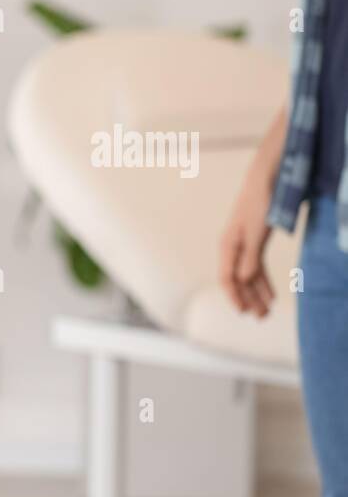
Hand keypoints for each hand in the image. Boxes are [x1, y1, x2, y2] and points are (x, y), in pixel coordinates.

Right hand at [219, 167, 275, 318]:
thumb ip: (249, 257)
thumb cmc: (259, 202)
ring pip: (249, 275)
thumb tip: (244, 281)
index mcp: (227, 246)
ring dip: (257, 293)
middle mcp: (233, 248)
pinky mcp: (255, 241)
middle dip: (249, 299)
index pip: (227, 278)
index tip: (244, 313)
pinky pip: (257, 266)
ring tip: (266, 310)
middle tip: (261, 317)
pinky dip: (263, 280)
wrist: (267, 179)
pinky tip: (270, 292)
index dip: (235, 297)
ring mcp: (244, 245)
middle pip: (238, 280)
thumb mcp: (255, 232)